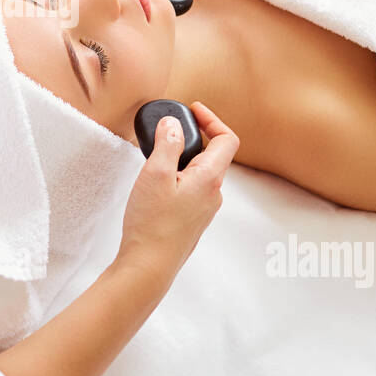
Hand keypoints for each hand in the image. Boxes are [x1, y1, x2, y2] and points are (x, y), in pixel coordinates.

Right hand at [116, 102, 238, 277]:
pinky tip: (156, 184)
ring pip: (201, 173)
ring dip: (184, 158)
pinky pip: (191, 189)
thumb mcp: (155, 173)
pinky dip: (178, 177)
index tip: (193, 110)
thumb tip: (174, 123)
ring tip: (158, 156)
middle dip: (194, 137)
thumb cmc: (152, 223)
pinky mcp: (191, 220)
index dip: (212, 119)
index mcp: (210, 178)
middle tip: (169, 129)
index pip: (227, 139)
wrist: (148, 266)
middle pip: (214, 155)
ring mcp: (204, 209)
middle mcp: (213, 194)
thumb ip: (167, 143)